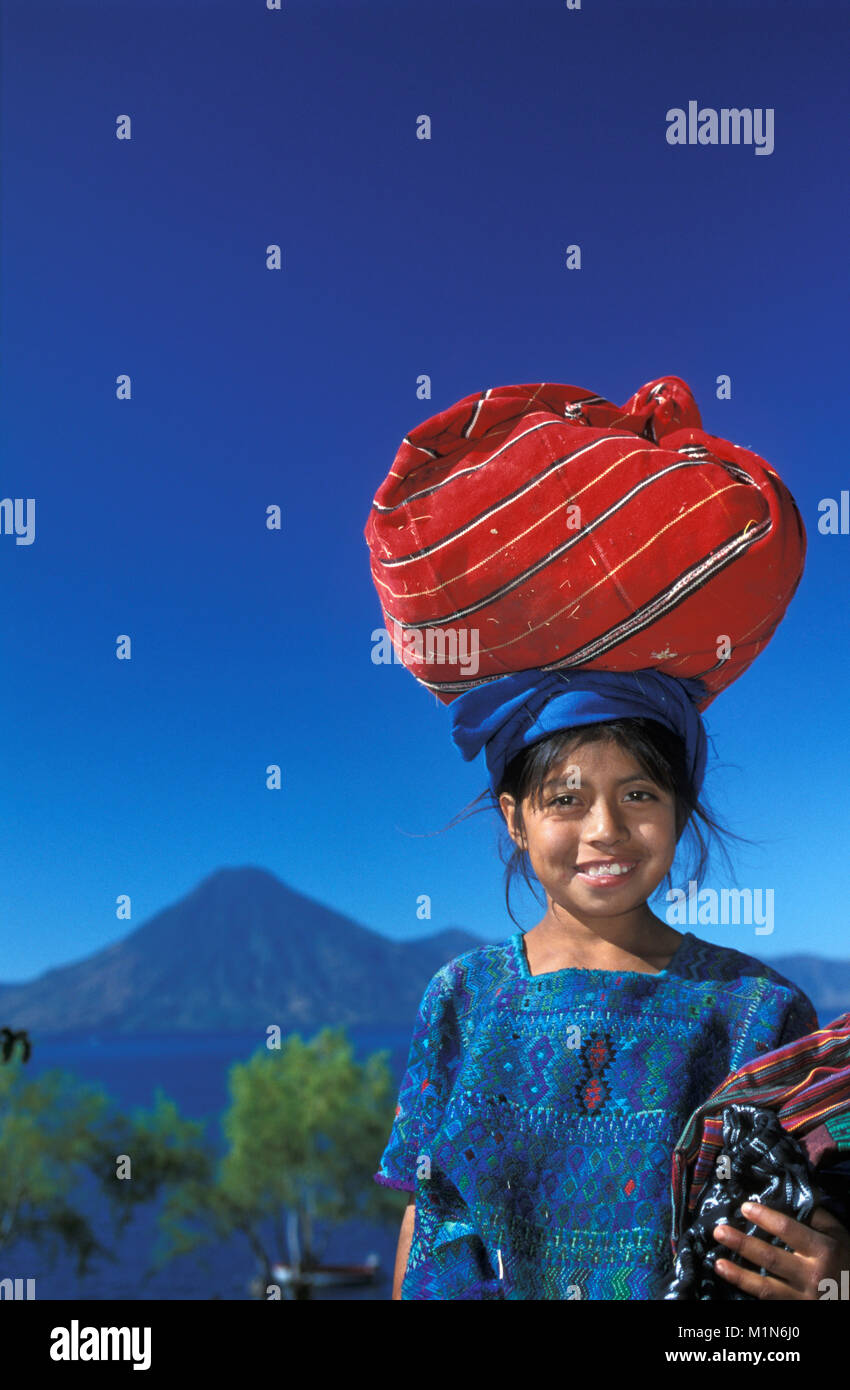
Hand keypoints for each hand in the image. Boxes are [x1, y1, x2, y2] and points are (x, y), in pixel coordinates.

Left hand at [713, 1202, 849, 1299]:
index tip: (744, 1207)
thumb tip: (788, 1196)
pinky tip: (732, 1279)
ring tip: (717, 1262)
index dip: (765, 1218)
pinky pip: (768, 1300)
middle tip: (719, 1231)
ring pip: (766, 1287)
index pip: (789, 1231)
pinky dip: (748, 1290)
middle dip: (743, 1244)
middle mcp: (812, 1274)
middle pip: (771, 1258)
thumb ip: (816, 1216)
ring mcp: (803, 1297)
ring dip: (739, 1274)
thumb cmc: (844, 1260)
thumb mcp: (838, 1235)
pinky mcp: (796, 1310)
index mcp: (822, 1250)